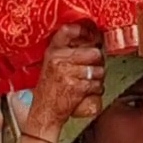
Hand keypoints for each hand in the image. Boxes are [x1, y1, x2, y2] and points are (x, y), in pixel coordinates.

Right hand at [24, 24, 104, 141]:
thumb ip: (65, 52)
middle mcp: (59, 59)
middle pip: (93, 53)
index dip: (83, 30)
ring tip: (87, 83)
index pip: (67, 31)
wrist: (44, 112)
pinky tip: (87, 92)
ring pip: (98, 70)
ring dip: (98, 78)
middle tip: (92, 68)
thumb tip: (90, 42)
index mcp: (52, 52)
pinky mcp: (76, 87)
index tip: (91, 34)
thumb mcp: (51, 65)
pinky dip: (96, 90)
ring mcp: (67, 73)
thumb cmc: (49, 89)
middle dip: (98, 62)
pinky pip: (96, 84)